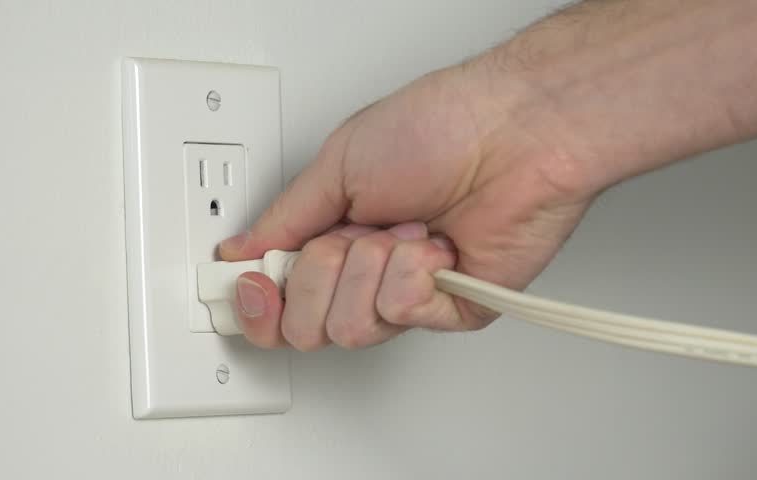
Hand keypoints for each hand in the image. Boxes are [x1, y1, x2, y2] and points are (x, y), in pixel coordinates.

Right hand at [218, 62, 595, 349]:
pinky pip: (402, 314)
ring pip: (350, 328)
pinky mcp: (449, 310)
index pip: (280, 300)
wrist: (515, 133)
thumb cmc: (440, 128)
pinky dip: (412, 271)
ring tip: (404, 230)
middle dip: (320, 277)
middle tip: (349, 236)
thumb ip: (284, 220)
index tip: (253, 282)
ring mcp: (408, 293)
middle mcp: (367, 270)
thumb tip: (241, 251)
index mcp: (335, 233)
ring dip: (369, 267)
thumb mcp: (338, 163)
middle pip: (306, 328)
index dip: (259, 304)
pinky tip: (437, 245)